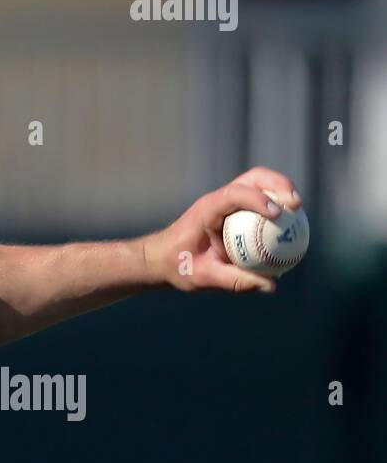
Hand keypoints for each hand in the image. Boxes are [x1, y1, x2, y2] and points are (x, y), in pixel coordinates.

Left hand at [142, 166, 301, 293]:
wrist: (162, 258)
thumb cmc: (178, 266)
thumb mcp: (202, 277)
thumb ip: (234, 280)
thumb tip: (270, 284)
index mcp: (206, 210)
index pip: (233, 194)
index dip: (256, 199)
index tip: (277, 214)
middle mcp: (218, 200)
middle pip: (252, 178)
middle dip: (277, 184)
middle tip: (297, 204)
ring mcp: (227, 203)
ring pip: (259, 184)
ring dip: (281, 190)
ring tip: (300, 209)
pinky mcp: (234, 211)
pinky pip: (260, 203)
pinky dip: (278, 207)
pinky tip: (294, 225)